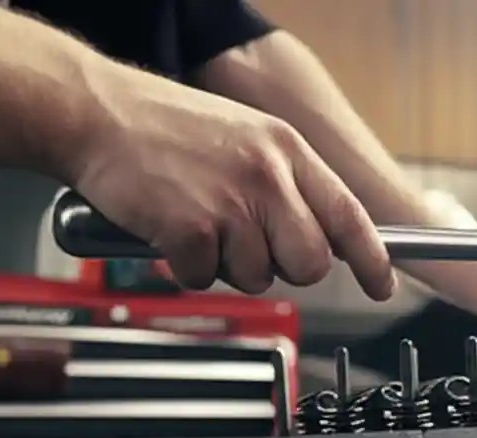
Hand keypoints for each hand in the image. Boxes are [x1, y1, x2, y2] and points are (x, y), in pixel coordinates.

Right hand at [69, 69, 394, 297]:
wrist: (95, 111)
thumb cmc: (164, 126)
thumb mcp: (248, 137)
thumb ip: (287, 183)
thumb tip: (320, 235)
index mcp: (287, 150)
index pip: (350, 215)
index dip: (371, 259)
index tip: (382, 285)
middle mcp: (267, 176)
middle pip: (311, 262)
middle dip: (286, 268)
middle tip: (252, 248)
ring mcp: (231, 203)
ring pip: (258, 277)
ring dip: (227, 266)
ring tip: (200, 224)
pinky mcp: (192, 230)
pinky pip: (206, 279)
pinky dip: (186, 266)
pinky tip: (171, 230)